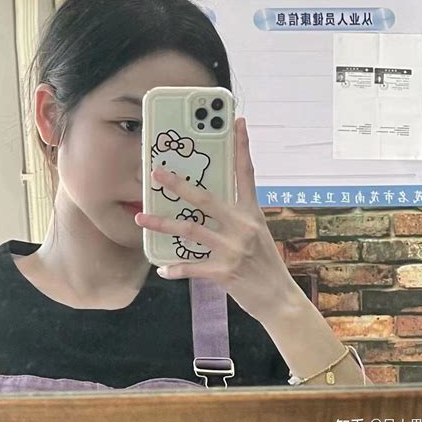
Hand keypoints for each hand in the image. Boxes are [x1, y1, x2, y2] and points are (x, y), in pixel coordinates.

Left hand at [135, 117, 296, 321]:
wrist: (279, 299)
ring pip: (191, 230)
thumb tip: (210, 204)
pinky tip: (163, 269)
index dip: (242, 146)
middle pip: (206, 198)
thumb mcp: (257, 233)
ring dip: (162, 223)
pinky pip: (193, 267)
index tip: (237, 122)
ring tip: (141, 217)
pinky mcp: (225, 272)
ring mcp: (234, 249)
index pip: (247, 173)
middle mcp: (243, 226)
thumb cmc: (266, 263)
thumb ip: (237, 216)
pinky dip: (176, 268)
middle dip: (179, 185)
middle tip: (157, 174)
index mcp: (252, 212)